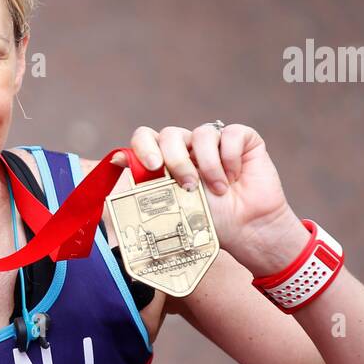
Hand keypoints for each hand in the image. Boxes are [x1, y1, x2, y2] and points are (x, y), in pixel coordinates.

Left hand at [110, 123, 310, 277]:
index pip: (145, 138)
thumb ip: (147, 190)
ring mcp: (214, 141)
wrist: (247, 230)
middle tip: (185, 185)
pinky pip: (231, 134)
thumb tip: (115, 169)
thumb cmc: (209, 221)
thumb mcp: (174, 208)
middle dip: (175, 160)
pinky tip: (235, 177)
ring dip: (208, 166)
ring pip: (201, 133)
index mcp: (167, 160)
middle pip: (170, 134)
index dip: (143, 147)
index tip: (151, 167)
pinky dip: (231, 158)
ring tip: (217, 190)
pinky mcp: (242, 139)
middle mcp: (188, 147)